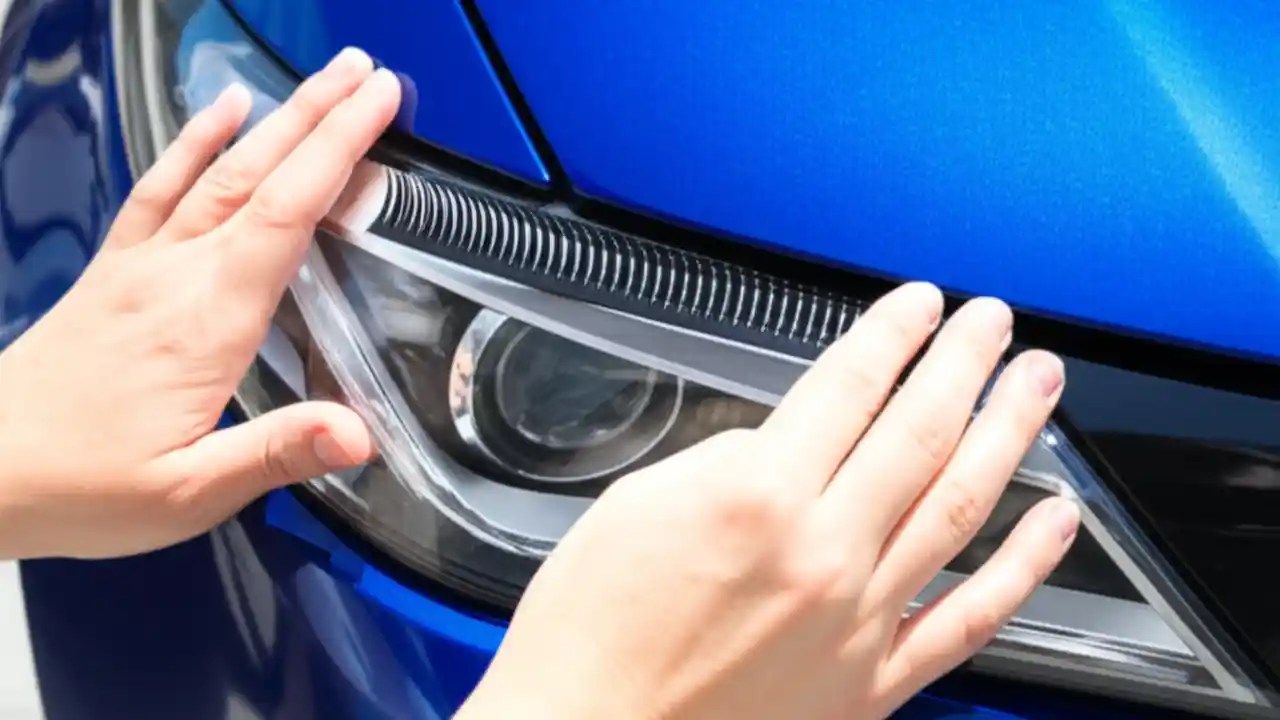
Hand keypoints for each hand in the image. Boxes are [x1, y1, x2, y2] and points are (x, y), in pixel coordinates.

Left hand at [0, 49, 400, 558]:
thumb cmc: (80, 486)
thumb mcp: (188, 492)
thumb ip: (276, 452)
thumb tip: (359, 433)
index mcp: (207, 323)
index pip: (287, 215)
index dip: (339, 151)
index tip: (380, 104)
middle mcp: (176, 277)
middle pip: (260, 176)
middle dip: (320, 117)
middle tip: (369, 73)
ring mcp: (142, 265)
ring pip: (219, 171)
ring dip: (276, 119)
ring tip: (322, 80)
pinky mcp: (116, 270)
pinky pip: (161, 188)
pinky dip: (195, 141)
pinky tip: (223, 110)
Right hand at [460, 285, 1078, 719]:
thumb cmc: (591, 633)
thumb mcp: (635, 507)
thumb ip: (723, 461)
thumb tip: (782, 442)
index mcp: (756, 496)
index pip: (849, 385)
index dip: (891, 333)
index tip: (916, 306)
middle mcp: (821, 552)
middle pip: (918, 430)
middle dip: (963, 361)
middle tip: (991, 320)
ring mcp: (858, 618)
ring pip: (959, 505)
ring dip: (1007, 432)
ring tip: (1036, 383)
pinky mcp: (872, 682)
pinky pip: (971, 616)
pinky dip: (1025, 566)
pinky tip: (1056, 521)